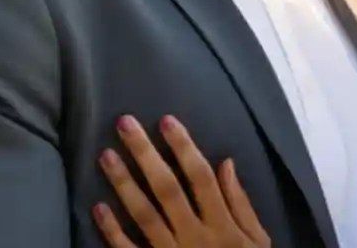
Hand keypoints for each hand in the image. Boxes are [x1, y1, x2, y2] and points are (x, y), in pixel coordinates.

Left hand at [93, 114, 270, 247]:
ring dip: (123, 184)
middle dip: (145, 154)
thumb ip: (241, 204)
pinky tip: (98, 206)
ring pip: (143, 216)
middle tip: (125, 124)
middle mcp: (194, 237)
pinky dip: (112, 231)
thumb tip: (226, 163)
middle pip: (167, 189)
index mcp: (222, 226)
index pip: (200, 178)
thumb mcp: (258, 241)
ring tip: (105, 156)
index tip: (167, 120)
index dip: (184, 147)